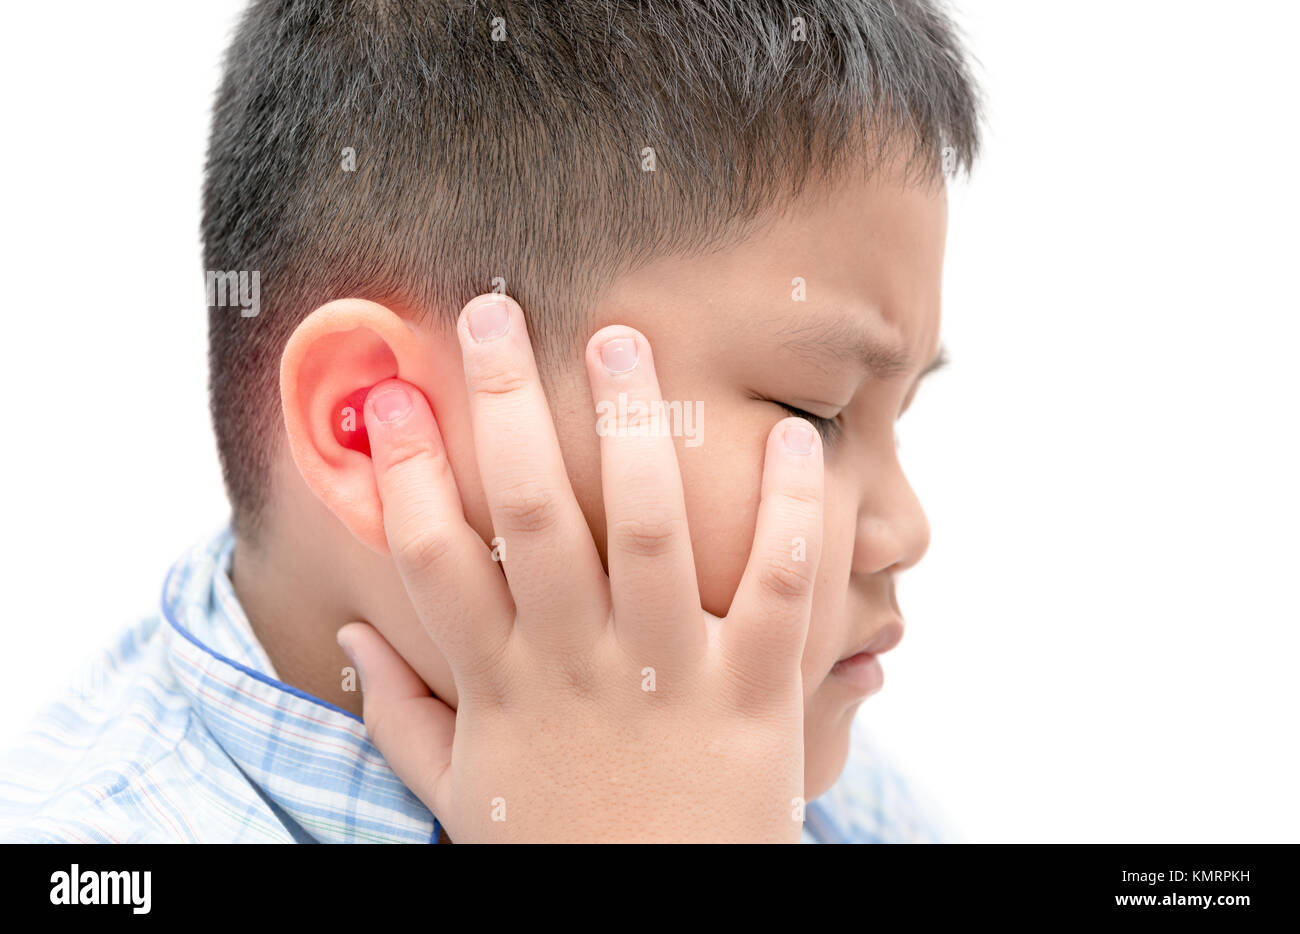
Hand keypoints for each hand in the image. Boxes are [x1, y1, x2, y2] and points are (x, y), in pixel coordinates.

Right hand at [337, 294, 824, 841]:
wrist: (662, 928)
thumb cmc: (562, 852)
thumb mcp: (462, 796)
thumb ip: (402, 716)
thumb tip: (352, 638)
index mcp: (502, 685)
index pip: (434, 559)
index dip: (404, 471)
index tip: (388, 394)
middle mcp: (578, 667)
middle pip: (533, 516)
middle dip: (505, 406)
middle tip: (495, 311)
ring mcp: (670, 677)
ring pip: (653, 532)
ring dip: (636, 428)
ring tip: (622, 339)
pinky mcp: (755, 696)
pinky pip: (780, 590)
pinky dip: (794, 514)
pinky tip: (797, 443)